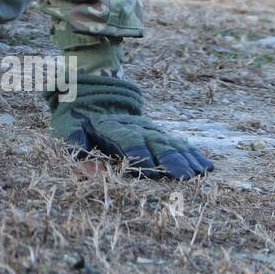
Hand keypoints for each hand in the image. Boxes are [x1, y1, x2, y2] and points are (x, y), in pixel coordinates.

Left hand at [50, 74, 213, 179]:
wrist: (93, 95)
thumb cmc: (77, 119)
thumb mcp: (68, 129)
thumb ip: (76, 146)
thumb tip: (84, 170)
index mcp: (113, 126)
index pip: (128, 139)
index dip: (138, 154)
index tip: (150, 169)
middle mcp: (136, 126)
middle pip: (155, 143)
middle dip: (170, 160)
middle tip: (184, 177)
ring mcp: (151, 129)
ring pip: (171, 143)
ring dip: (186, 159)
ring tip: (200, 175)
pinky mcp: (160, 134)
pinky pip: (180, 144)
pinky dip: (193, 154)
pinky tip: (207, 167)